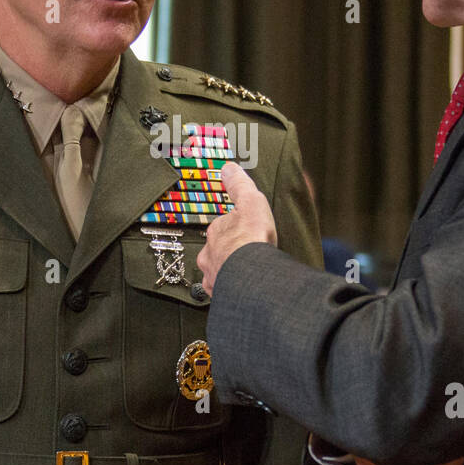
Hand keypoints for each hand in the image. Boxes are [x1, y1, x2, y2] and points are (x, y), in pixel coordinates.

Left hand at [197, 161, 277, 295]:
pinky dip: (230, 292)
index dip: (233, 228)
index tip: (242, 231)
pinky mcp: (221, 296)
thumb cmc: (252, 239)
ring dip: (227, 273)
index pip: (221, 228)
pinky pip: (222, 293)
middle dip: (227, 253)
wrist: (254, 278)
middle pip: (216, 252)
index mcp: (216, 233)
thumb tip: (228, 167)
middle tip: (244, 255)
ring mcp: (213, 277)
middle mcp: (209, 256)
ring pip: (217, 273)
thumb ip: (239, 185)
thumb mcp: (250, 201)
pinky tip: (242, 292)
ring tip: (244, 276)